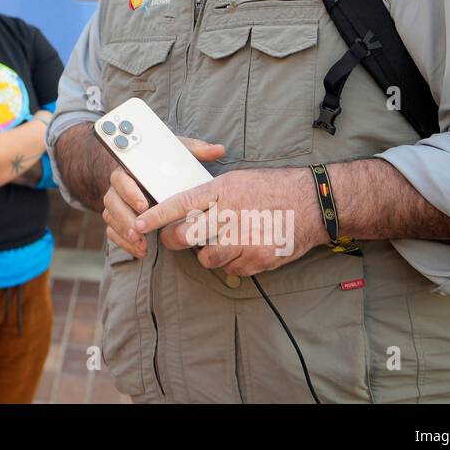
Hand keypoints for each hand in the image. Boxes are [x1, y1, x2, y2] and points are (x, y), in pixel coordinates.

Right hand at [103, 136, 224, 258]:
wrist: (147, 173)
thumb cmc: (164, 163)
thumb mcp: (177, 153)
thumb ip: (195, 151)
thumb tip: (218, 150)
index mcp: (130, 169)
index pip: (121, 178)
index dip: (130, 193)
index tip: (145, 206)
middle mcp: (119, 186)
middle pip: (112, 201)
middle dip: (125, 218)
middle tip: (140, 231)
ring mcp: (116, 202)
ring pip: (111, 218)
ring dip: (124, 232)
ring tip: (141, 245)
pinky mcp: (117, 218)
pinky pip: (112, 231)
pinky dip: (123, 242)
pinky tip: (139, 250)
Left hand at [133, 165, 327, 275]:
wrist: (313, 203)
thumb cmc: (273, 188)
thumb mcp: (237, 180)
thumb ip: (211, 194)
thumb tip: (184, 209)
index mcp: (221, 191)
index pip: (179, 204)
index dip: (155, 216)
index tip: (137, 224)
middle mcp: (229, 215)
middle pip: (185, 237)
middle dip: (176, 240)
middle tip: (179, 238)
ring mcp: (244, 239)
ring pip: (206, 258)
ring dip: (208, 253)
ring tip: (223, 240)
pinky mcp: (258, 259)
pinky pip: (231, 270)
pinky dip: (233, 263)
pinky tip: (244, 248)